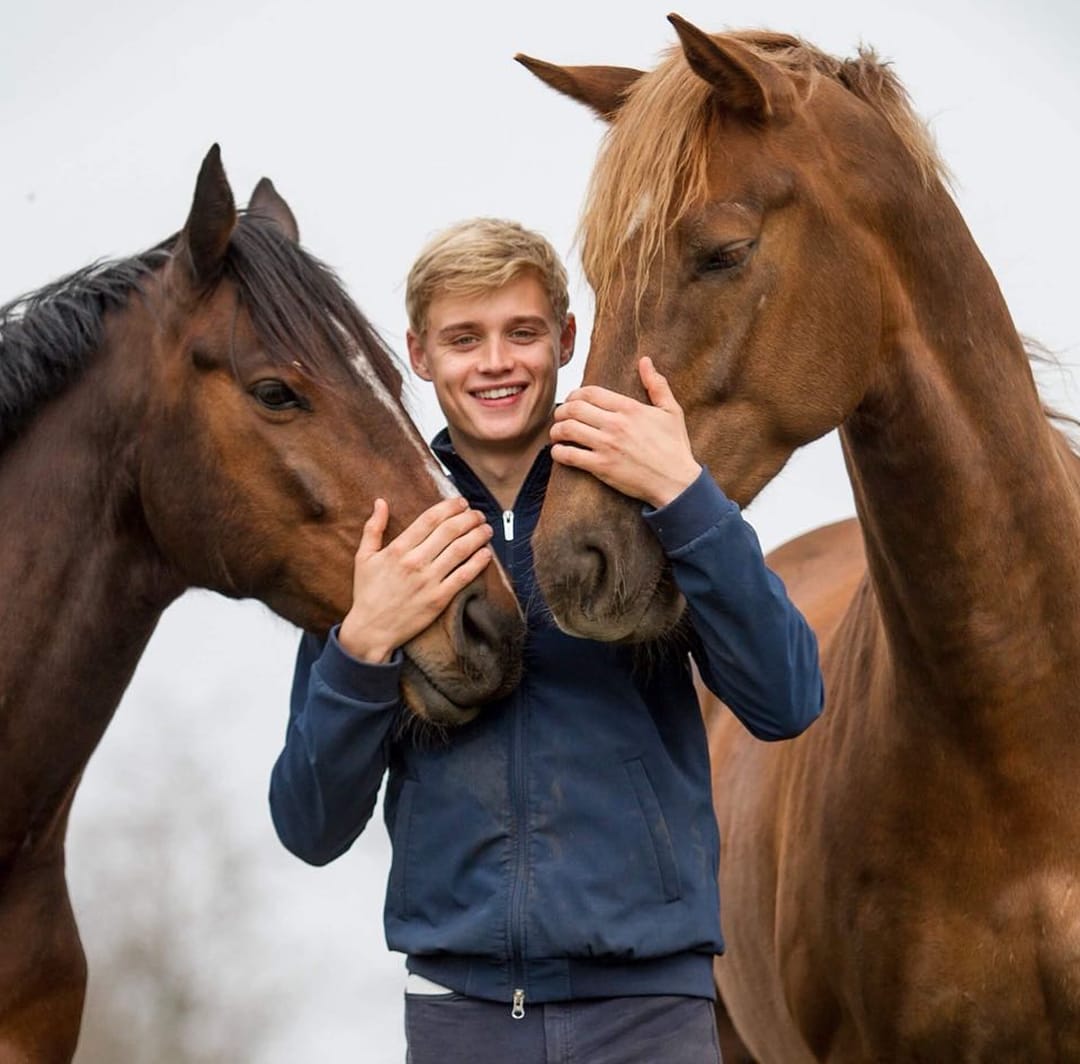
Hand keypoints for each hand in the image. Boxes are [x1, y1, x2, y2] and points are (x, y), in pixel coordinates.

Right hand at [338, 496, 493, 663]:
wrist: (371, 630)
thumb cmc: (367, 593)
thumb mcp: (364, 557)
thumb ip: (373, 528)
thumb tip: (380, 502)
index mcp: (398, 549)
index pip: (430, 519)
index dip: (449, 507)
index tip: (461, 502)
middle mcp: (415, 562)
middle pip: (449, 531)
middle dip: (468, 518)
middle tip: (478, 514)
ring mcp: (429, 581)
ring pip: (460, 550)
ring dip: (477, 536)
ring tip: (486, 529)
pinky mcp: (439, 599)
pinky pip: (464, 576)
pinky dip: (478, 562)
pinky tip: (486, 553)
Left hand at [550, 357, 700, 507]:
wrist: (676, 482)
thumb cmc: (675, 448)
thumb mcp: (671, 411)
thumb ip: (657, 385)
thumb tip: (646, 361)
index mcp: (629, 408)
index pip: (590, 392)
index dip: (574, 394)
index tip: (572, 401)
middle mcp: (616, 424)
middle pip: (573, 409)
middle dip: (561, 411)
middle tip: (560, 417)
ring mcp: (607, 446)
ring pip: (567, 429)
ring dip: (556, 430)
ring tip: (556, 434)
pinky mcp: (602, 467)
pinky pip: (569, 456)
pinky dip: (558, 452)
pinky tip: (559, 452)